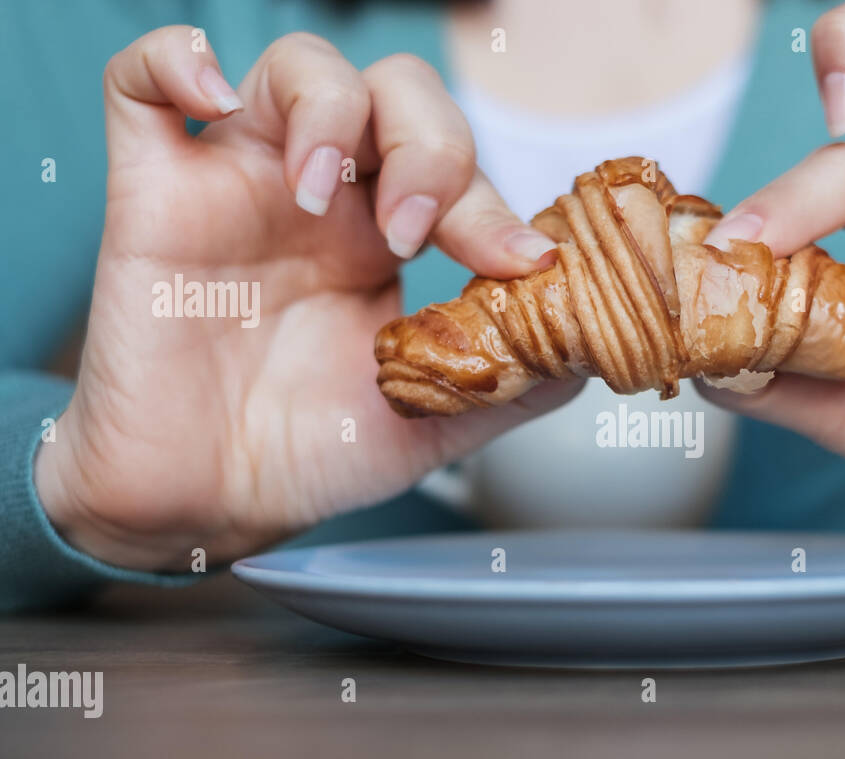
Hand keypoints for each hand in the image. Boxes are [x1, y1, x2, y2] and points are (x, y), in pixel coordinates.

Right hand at [35, 27, 578, 571]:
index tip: (520, 266)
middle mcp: (324, 200)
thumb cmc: (308, 459)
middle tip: (413, 231)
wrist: (207, 505)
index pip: (456, 168)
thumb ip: (513, 383)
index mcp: (387, 239)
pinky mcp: (154, 194)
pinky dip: (174, 58)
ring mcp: (239, 187)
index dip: (494, 202)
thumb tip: (592, 349)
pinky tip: (213, 93)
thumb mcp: (434, 424)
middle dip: (427, 146)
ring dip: (329, 112)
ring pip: (294, 69)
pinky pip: (142, 86)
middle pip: (392, 94)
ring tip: (320, 195)